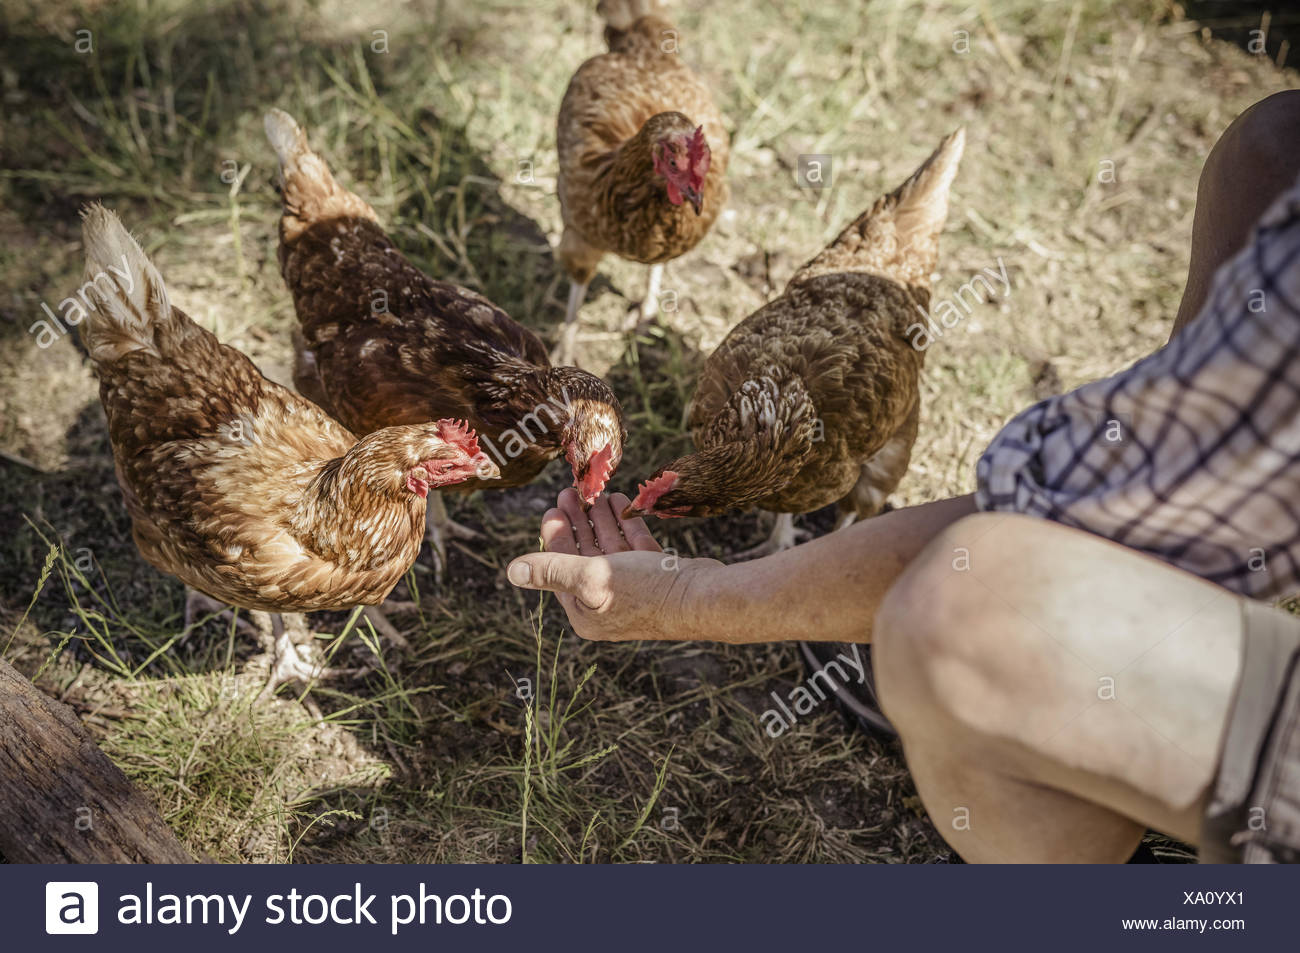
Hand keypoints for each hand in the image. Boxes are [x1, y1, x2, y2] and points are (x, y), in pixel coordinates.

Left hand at [506, 489, 723, 641]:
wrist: (704, 598)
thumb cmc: (646, 591)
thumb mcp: (591, 578)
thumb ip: (552, 570)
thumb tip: (511, 573)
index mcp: (586, 612)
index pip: (560, 568)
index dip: (555, 536)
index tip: (552, 507)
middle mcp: (606, 604)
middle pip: (584, 556)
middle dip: (577, 523)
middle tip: (571, 492)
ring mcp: (633, 590)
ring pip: (610, 548)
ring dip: (601, 519)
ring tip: (595, 492)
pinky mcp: (656, 576)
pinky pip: (634, 547)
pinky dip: (626, 524)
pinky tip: (621, 501)